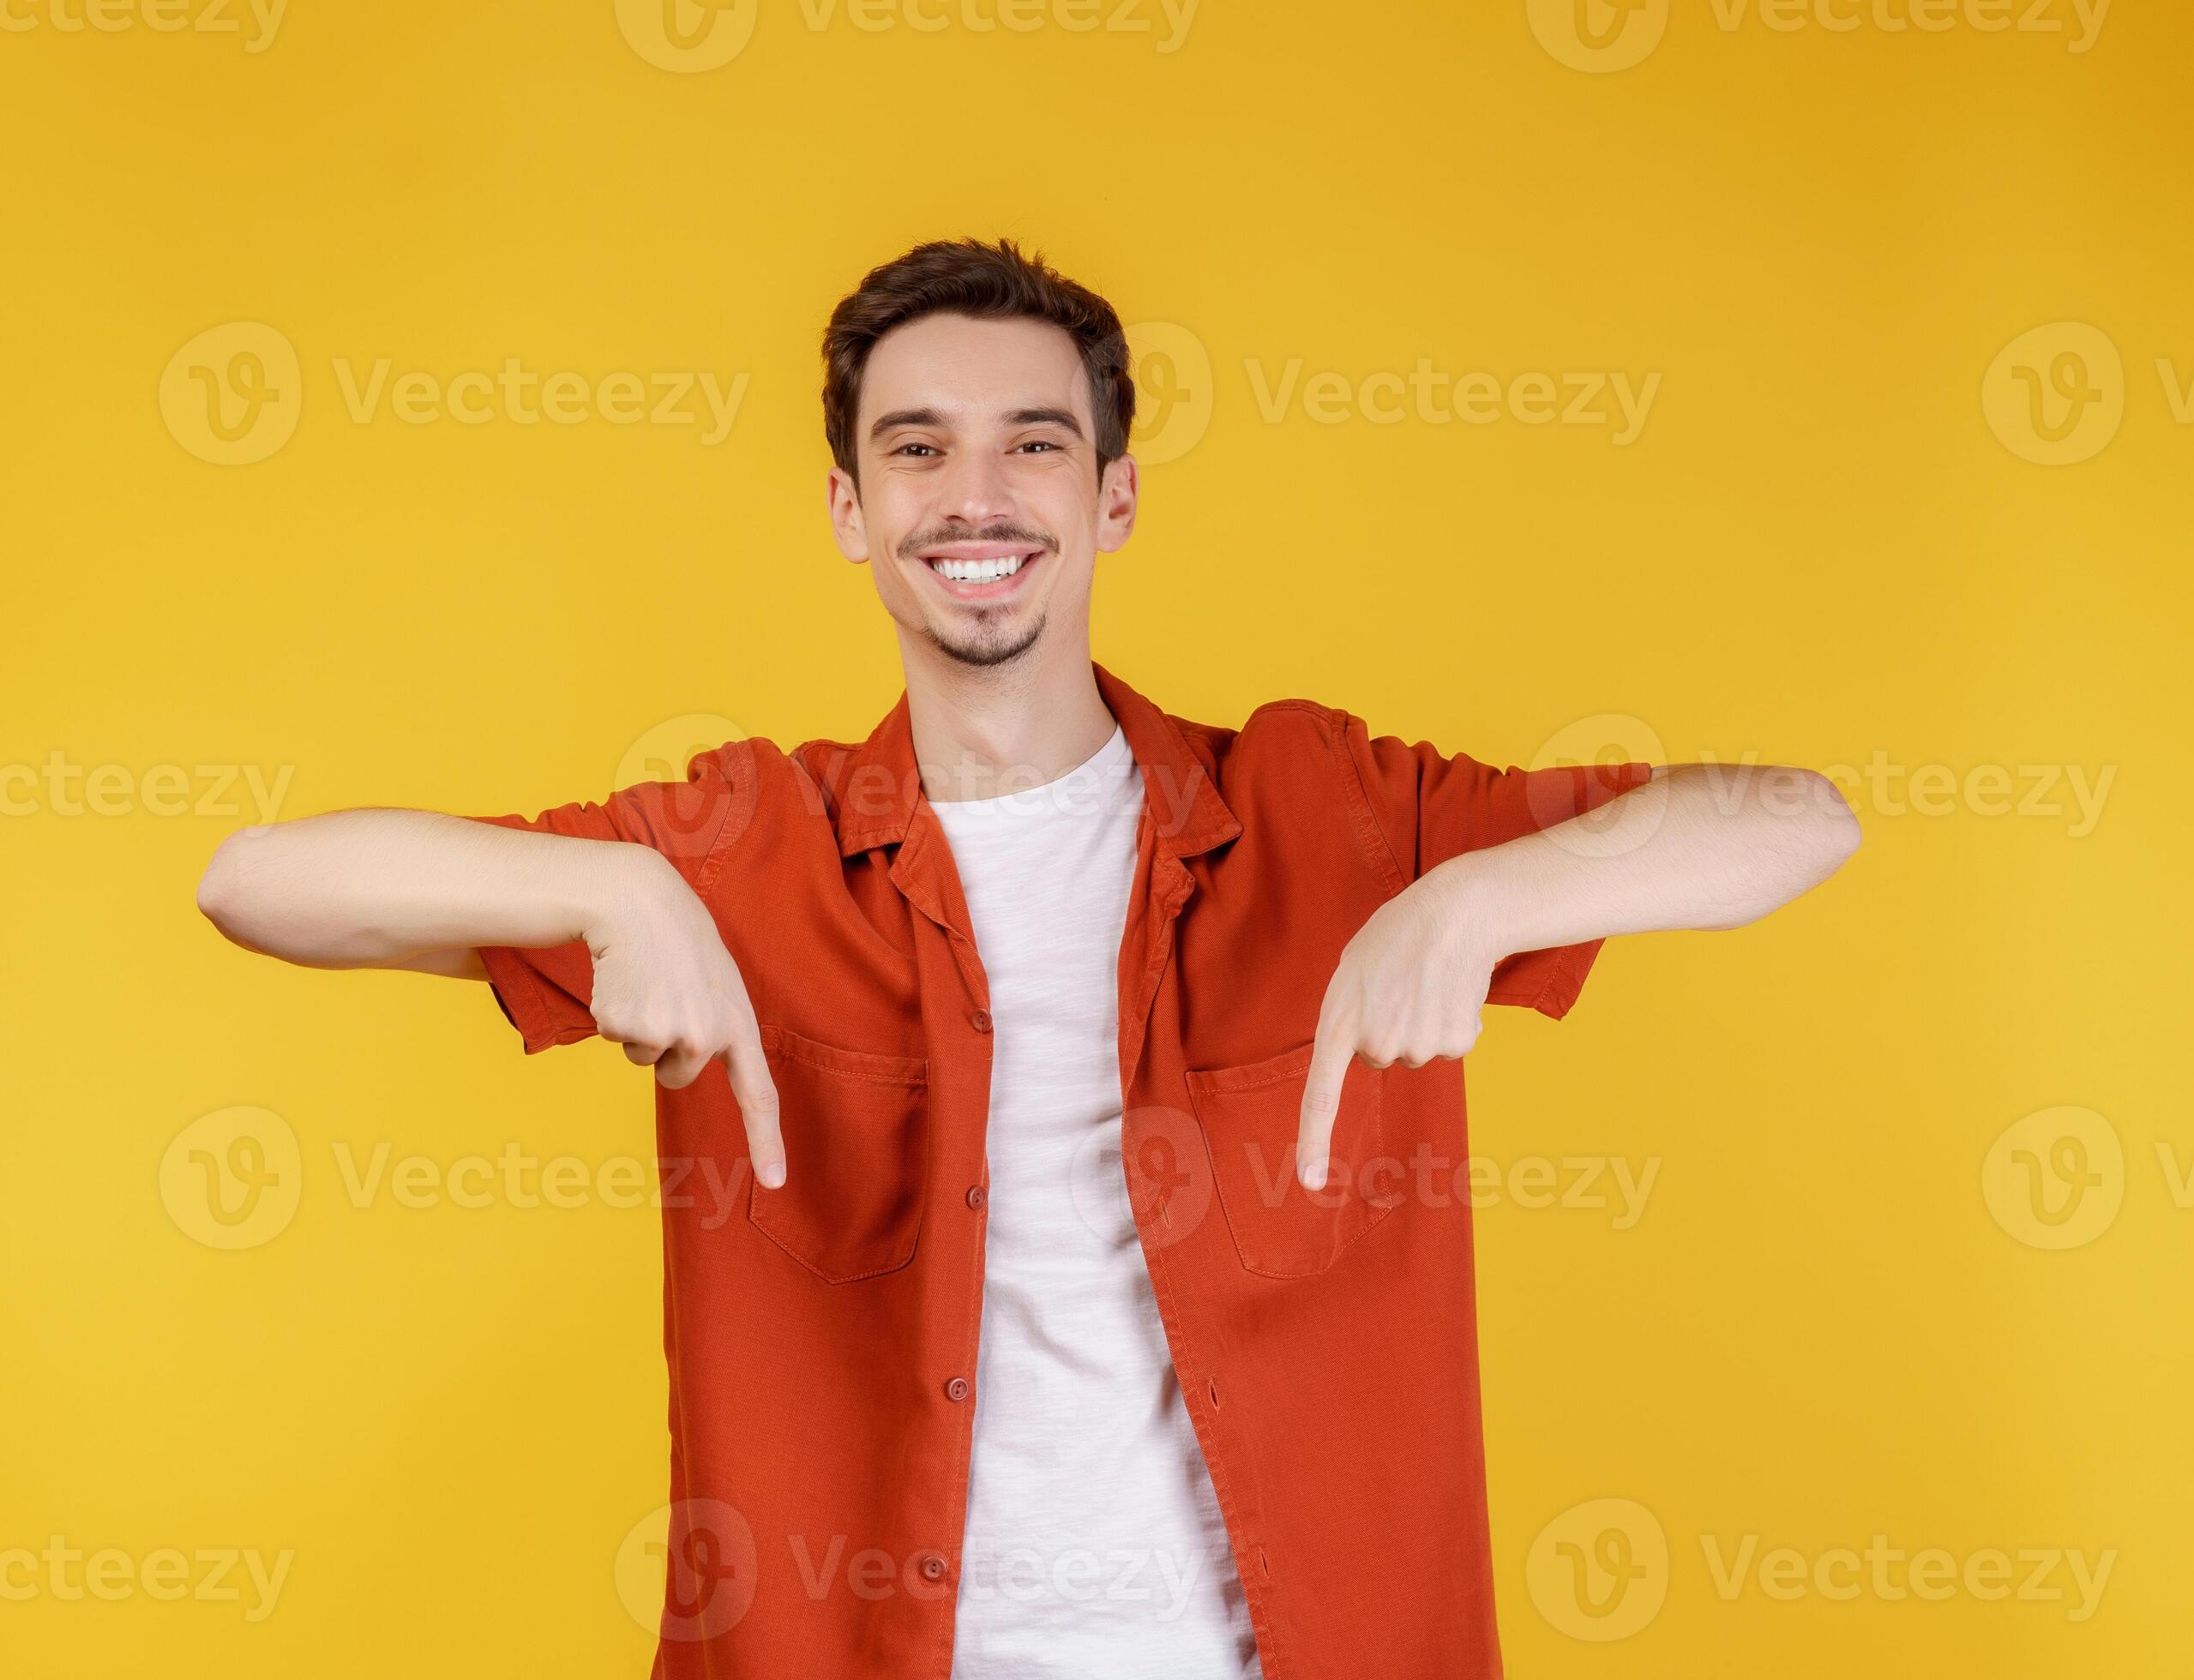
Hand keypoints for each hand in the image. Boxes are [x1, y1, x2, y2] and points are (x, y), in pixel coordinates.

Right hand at [585, 848, 784, 1186]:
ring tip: (649, 981)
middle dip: (666, 1045)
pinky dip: (615, 1014)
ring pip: (643, 1057)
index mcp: (738, 1025)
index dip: (766, 1140)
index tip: (773, 1182)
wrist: (638, 902)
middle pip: (677, 1076)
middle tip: (668, 993)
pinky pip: (616, 1039)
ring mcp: (665, 1032)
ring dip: (639, 1025)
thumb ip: (720, 1028)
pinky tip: (626, 980)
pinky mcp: (626, 1026)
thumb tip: (693, 1061)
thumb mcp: (719, 984)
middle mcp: (706, 1036)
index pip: (759, 1094)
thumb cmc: (681, 942)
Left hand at [1296, 863, 1499, 1189]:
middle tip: (1397, 985)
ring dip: (1421, 1021)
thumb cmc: (1396, 935)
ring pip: (1416, 1051)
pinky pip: (1447, 1045)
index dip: (1314, 1141)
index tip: (1312, 1182)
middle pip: (1379, 1058)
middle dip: (1386, 1026)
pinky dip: (1450, 1022)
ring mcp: (1417, 1047)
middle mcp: (1375, 1044)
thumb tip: (1370, 1052)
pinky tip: (1450, 989)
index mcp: (1338, 1023)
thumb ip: (1348, 1019)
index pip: (1320, 1096)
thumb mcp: (1352, 973)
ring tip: (1425, 981)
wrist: (1455, 912)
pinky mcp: (1454, 1045)